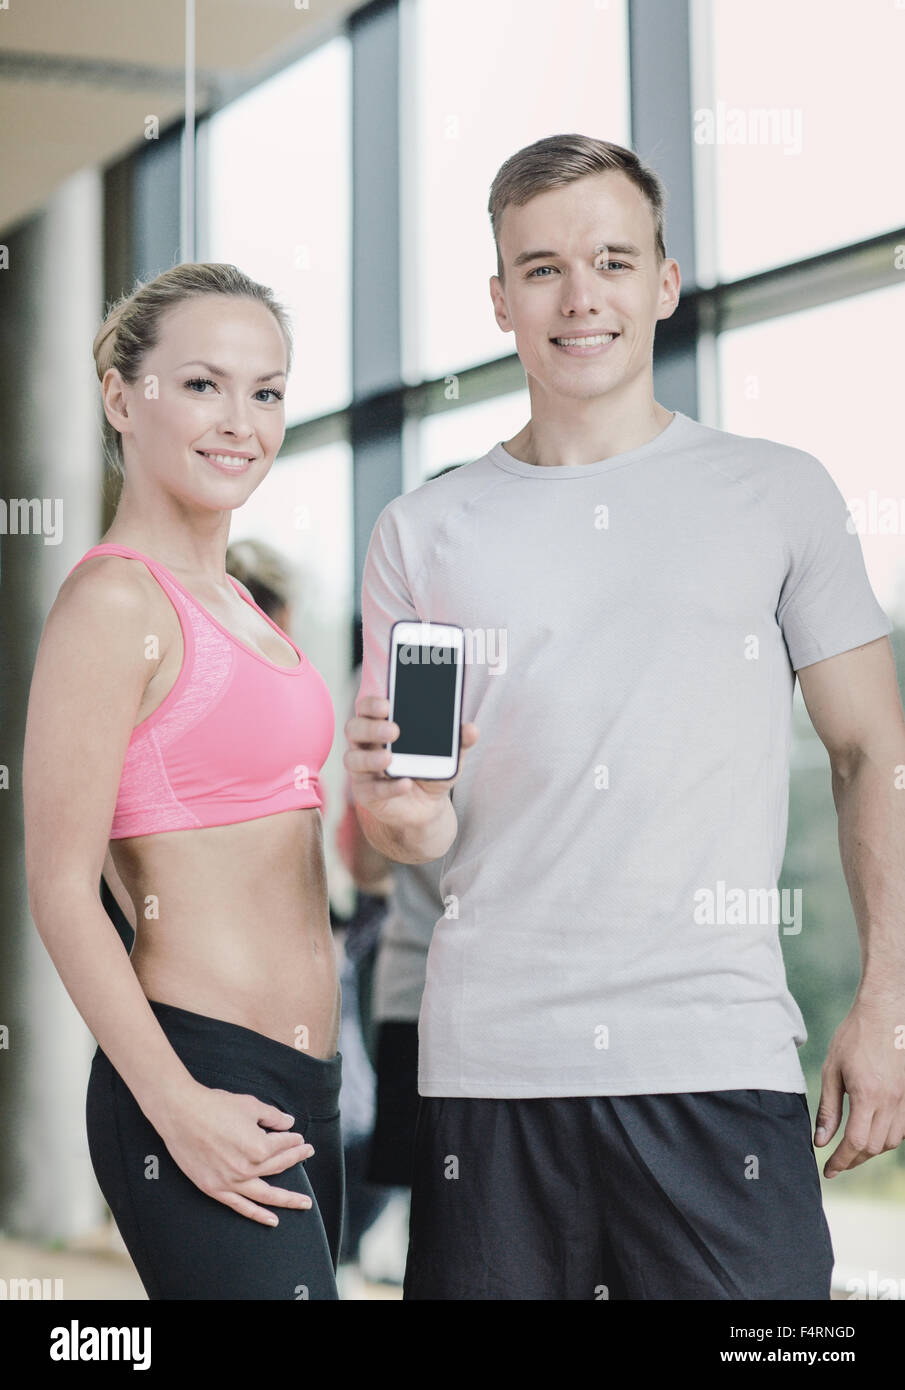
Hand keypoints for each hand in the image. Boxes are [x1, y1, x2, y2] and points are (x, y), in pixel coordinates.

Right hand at [154, 1080, 315, 1224]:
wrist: (181, 1114)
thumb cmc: (214, 1106)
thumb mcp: (250, 1105)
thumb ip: (273, 1116)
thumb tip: (288, 1122)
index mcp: (259, 1146)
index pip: (283, 1144)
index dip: (293, 1139)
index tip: (298, 1137)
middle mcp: (248, 1168)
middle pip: (279, 1166)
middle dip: (296, 1158)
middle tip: (307, 1154)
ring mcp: (231, 1181)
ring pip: (266, 1194)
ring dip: (288, 1199)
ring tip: (303, 1203)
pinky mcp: (215, 1189)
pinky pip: (241, 1206)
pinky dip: (258, 1215)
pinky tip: (272, 1220)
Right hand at [343, 695, 478, 831]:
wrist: (428, 808)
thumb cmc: (430, 771)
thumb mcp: (448, 756)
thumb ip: (458, 741)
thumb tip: (471, 729)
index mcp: (380, 726)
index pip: (366, 708)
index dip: (372, 704)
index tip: (388, 704)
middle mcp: (365, 745)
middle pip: (354, 729)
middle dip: (371, 728)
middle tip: (394, 731)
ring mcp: (362, 771)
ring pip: (352, 759)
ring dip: (371, 758)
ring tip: (390, 759)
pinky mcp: (365, 794)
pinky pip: (371, 790)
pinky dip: (388, 787)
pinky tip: (405, 784)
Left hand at [814, 996, 904, 1178]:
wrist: (884, 1013)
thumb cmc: (854, 1037)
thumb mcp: (832, 1070)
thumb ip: (828, 1108)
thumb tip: (821, 1140)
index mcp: (867, 1096)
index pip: (856, 1143)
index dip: (841, 1160)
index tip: (829, 1169)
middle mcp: (890, 1102)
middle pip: (874, 1148)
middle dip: (853, 1159)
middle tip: (836, 1162)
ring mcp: (904, 1100)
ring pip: (891, 1142)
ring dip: (871, 1150)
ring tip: (851, 1150)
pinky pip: (901, 1129)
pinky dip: (886, 1138)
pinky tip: (872, 1133)